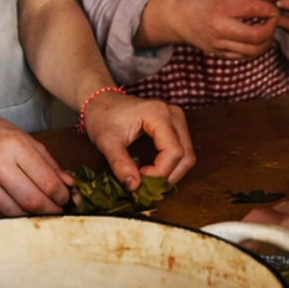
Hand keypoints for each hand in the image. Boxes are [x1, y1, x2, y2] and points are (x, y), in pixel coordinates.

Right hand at [0, 108, 72, 217]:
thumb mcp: (20, 137)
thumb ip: (46, 161)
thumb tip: (68, 185)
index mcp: (13, 144)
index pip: (47, 182)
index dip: (61, 196)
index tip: (65, 199)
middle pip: (31, 200)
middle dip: (49, 210)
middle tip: (55, 211)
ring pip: (12, 212)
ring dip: (28, 216)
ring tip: (35, 210)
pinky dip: (6, 214)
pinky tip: (12, 207)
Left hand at [79, 92, 194, 189]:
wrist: (101, 102)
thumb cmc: (102, 116)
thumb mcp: (106, 141)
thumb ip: (120, 164)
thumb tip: (133, 186)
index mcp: (158, 113)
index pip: (174, 151)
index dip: (160, 172)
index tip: (140, 177)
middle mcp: (173, 114)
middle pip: (186, 155)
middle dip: (169, 176)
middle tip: (147, 184)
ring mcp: (177, 118)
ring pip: (187, 155)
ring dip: (172, 173)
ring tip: (149, 178)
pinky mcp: (175, 125)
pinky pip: (182, 150)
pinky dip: (172, 166)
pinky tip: (154, 170)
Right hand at [149, 0, 278, 58]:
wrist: (175, 18)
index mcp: (223, 7)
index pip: (258, 10)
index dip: (272, 8)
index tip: (273, 5)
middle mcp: (221, 28)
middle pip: (259, 36)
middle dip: (273, 27)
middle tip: (273, 19)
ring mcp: (219, 44)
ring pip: (254, 51)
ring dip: (267, 41)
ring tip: (267, 29)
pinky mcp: (219, 54)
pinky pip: (244, 56)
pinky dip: (256, 49)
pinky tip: (256, 39)